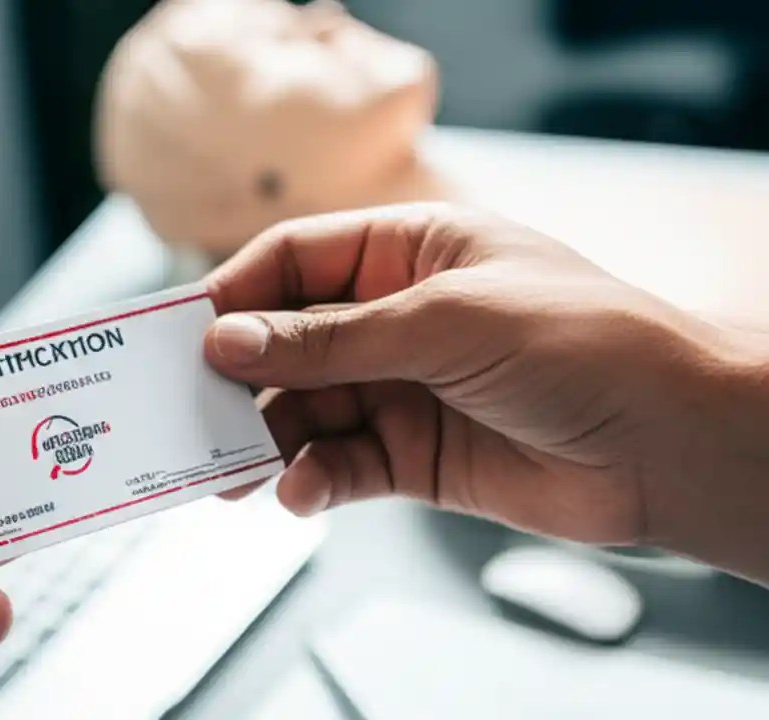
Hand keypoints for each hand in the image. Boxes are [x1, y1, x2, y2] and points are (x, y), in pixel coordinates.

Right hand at [204, 203, 768, 582]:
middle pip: (289, 342)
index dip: (237, 292)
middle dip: (240, 376)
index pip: (296, 260)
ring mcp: (404, 389)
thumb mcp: (442, 322)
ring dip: (266, 439)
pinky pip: (341, 464)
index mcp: (409, 251)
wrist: (670, 443)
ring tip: (229, 470)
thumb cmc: (581, 343)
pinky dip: (313, 479)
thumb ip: (329, 340)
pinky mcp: (414, 456)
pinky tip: (299, 492)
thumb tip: (227, 340)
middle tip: (187, 411)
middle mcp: (397, 317)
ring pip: (305, 409)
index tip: (183, 331)